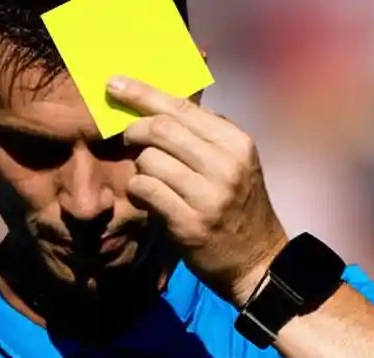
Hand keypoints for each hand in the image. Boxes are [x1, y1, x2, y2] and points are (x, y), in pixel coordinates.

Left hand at [108, 75, 288, 305]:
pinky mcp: (189, 223)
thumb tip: (163, 97)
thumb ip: (203, 132)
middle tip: (128, 138)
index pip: (182, 107)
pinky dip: (138, 190)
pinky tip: (148, 197)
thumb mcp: (233, 162)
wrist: (257, 260)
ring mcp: (208, 195)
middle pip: (161, 129)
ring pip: (149, 160)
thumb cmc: (238, 205)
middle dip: (135, 130)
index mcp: (235, 142)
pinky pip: (146, 190)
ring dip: (140, 167)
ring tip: (150, 178)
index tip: (115, 82)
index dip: (143, 92)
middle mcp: (225, 165)